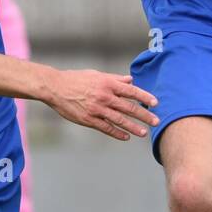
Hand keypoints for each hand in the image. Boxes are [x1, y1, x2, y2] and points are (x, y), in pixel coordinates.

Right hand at [43, 69, 158, 141]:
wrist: (55, 88)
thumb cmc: (76, 79)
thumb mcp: (96, 75)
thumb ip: (114, 78)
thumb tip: (130, 80)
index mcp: (107, 84)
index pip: (131, 91)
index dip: (144, 97)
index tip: (155, 103)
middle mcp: (104, 97)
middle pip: (129, 108)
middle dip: (144, 115)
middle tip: (156, 121)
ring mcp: (97, 109)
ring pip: (119, 120)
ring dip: (133, 127)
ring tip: (143, 133)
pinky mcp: (89, 120)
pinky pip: (106, 128)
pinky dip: (117, 133)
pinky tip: (126, 137)